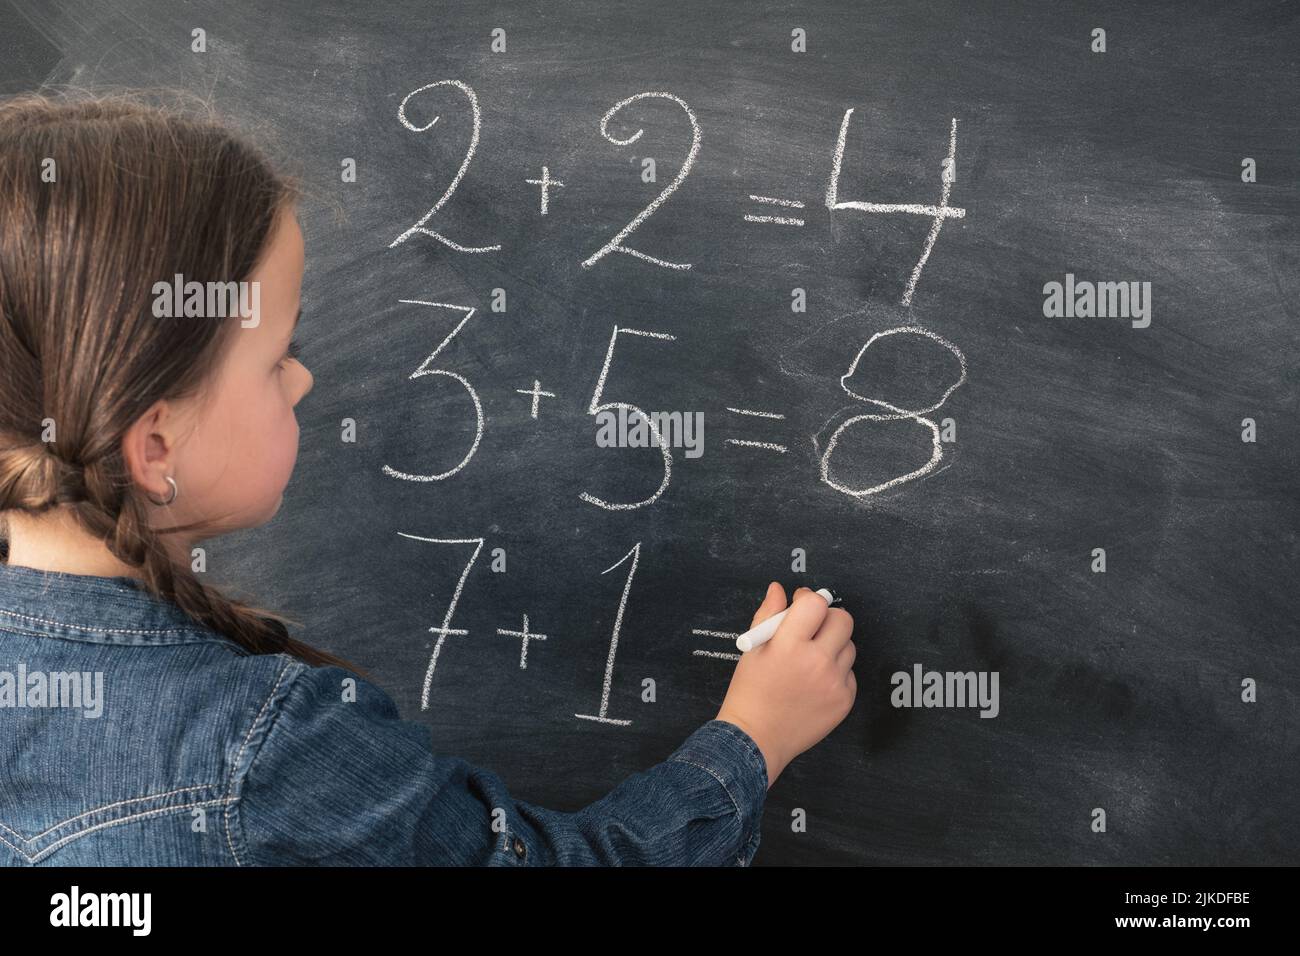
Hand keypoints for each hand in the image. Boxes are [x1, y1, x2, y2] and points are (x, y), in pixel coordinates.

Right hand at [715, 583, 856, 787]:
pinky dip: (836, 672)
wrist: (756, 738)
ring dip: (833, 645)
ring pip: (849, 646)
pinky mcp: (844, 700)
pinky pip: (849, 672)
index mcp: (789, 645)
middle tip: (812, 628)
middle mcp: (816, 662)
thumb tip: (778, 589)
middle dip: (827, 618)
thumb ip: (768, 615)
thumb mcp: (753, 649)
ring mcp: (834, 683)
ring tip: (811, 660)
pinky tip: (816, 681)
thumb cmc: (750, 693)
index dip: (808, 599)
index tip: (801, 604)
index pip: (815, 603)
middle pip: (842, 619)